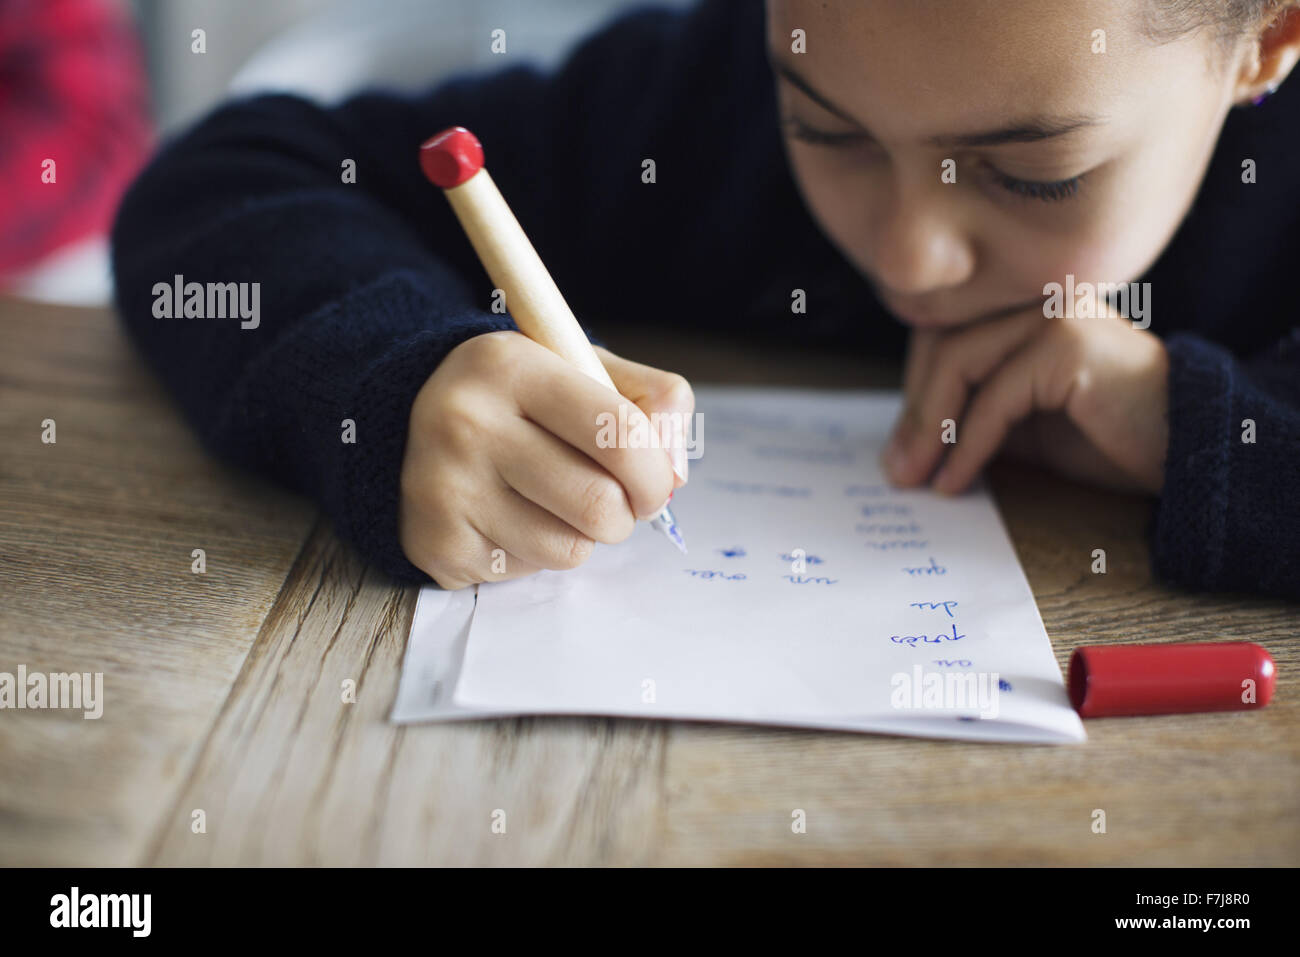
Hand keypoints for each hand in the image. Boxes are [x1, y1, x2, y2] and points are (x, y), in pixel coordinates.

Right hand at [399, 331, 691, 588]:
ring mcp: (445, 488)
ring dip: (581, 536)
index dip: (656, 473)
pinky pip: (526, 571)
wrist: (409, 422)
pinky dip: (535, 553)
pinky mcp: (436, 543)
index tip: (656, 483)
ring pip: (568, 550)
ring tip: (555, 502)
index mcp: (512, 367)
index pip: (620, 435)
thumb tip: (674, 475)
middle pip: (599, 504)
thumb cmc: (520, 399)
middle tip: (615, 502)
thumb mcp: (582, 368)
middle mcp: (468, 423)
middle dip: (626, 514)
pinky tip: (511, 517)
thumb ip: (650, 401)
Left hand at [882, 306, 1169, 494]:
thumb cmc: (1109, 437)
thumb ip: (969, 417)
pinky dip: (966, 443)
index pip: (943, 333)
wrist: (1192, 450)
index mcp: (1023, 305)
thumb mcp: (1022, 426)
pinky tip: (955, 480)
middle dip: (913, 412)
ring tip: (916, 479)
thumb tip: (901, 449)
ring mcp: (1056, 312)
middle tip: (897, 472)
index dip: (915, 392)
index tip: (900, 451)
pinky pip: (995, 395)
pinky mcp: (1070, 342)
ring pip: (959, 362)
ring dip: (929, 429)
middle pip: (942, 341)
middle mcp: (1039, 295)